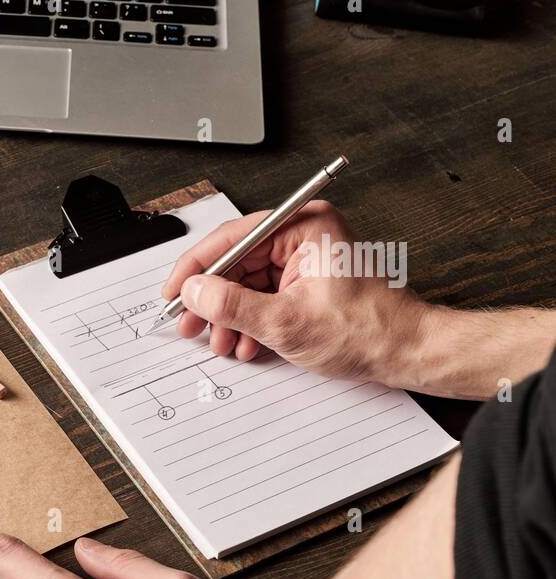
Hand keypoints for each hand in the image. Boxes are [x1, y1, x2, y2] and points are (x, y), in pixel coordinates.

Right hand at [160, 201, 429, 383]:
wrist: (405, 352)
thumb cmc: (367, 330)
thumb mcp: (286, 322)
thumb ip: (232, 305)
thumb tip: (194, 291)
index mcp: (304, 226)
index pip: (231, 239)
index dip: (196, 269)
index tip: (174, 292)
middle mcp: (303, 235)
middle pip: (236, 262)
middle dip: (212, 300)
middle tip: (189, 323)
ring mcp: (304, 258)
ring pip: (245, 283)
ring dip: (229, 316)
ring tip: (221, 342)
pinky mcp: (305, 281)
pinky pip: (262, 295)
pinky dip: (248, 321)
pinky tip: (244, 342)